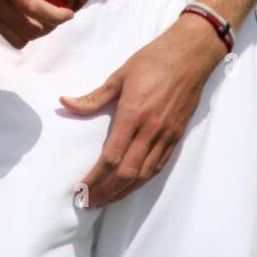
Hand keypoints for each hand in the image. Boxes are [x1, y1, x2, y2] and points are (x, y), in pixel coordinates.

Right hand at [0, 0, 78, 47]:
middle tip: (61, 13)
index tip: (70, 12)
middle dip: (49, 26)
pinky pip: (6, 32)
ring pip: (17, 38)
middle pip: (27, 30)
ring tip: (46, 16)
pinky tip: (29, 12)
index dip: (54, 15)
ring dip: (35, 32)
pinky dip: (21, 29)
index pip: (31, 7)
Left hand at [61, 13, 225, 207]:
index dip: (95, 178)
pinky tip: (131, 185)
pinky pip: (158, 166)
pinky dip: (143, 180)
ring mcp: (166, 136)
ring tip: (106, 200)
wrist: (190, 55)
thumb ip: (93, 97)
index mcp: (133, 114)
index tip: (80, 188)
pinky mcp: (177, 136)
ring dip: (123, 192)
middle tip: (89, 202)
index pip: (110, 157)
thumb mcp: (120, 75)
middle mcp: (150, 130)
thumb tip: (65, 102)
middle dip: (106, 192)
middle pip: (126, 173)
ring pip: (144, 175)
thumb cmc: (153, 61)